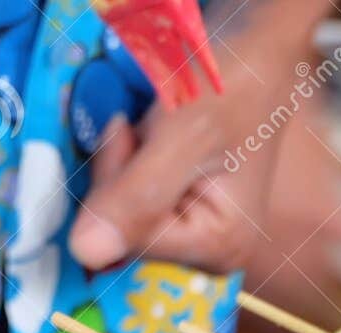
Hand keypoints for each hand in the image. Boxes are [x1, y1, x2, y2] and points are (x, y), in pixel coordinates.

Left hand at [68, 2, 327, 273]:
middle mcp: (217, 256)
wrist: (256, 68)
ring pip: (128, 219)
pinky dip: (133, 173)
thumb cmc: (229, 92)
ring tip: (155, 133)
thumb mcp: (179, 137)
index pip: (129, 239)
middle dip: (121, 178)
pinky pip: (139, 209)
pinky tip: (155, 147)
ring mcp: (207, 241)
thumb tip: (84, 254)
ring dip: (125, 170)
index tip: (131, 133)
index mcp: (221, 246)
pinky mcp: (196, 223)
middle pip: (129, 234)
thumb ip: (136, 197)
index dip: (115, 186)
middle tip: (143, 130)